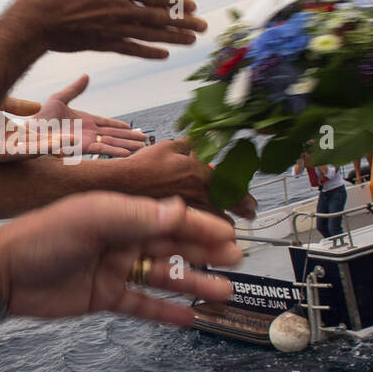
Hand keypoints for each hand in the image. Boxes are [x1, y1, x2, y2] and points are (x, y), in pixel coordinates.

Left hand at [0, 193, 241, 325]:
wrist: (3, 274)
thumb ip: (137, 217)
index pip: (169, 218)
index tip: (229, 235)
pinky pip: (142, 304)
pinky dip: (165, 311)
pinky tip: (190, 318)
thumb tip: (181, 211)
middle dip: (205, 253)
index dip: (201, 226)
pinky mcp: (104, 296)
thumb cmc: (43, 237)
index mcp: (119, 213)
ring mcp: (114, 268)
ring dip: (193, 283)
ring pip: (163, 276)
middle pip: (172, 246)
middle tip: (237, 263)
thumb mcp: (92, 220)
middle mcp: (120, 238)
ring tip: (224, 293)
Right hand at [2, 0, 205, 59]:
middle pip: (158, 17)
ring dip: (173, 38)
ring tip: (192, 41)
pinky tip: (163, 54)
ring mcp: (112, 29)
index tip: (193, 5)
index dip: (176, 1)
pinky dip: (148, 51)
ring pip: (149, 35)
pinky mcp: (102, 44)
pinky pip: (131, 49)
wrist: (32, 22)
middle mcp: (119, 10)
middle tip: (204, 27)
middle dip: (183, 22)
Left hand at [30, 74, 147, 156]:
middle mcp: (87, 131)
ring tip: (141, 146)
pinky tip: (127, 153)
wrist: (29, 130)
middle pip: (113, 134)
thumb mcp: (59, 99)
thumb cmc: (40, 116)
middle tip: (144, 139)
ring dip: (126, 144)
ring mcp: (86, 140)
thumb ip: (74, 89)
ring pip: (111, 142)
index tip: (131, 127)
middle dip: (128, 137)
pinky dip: (115, 151)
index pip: (106, 123)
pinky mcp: (82, 147)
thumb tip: (86, 75)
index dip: (119, 126)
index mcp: (84, 120)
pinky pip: (101, 149)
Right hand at [123, 139, 257, 219]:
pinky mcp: (174, 220)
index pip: (230, 187)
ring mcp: (186, 210)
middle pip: (226, 209)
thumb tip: (201, 137)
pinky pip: (197, 228)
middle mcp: (196, 194)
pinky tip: (207, 233)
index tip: (251, 203)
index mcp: (199, 174)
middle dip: (239, 213)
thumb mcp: (169, 146)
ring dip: (224, 224)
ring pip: (213, 222)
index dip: (244, 197)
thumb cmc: (142, 166)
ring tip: (231, 226)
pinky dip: (205, 231)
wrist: (121, 184)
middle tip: (249, 215)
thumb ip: (190, 144)